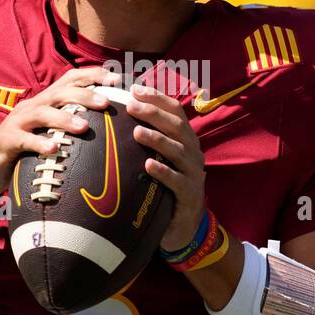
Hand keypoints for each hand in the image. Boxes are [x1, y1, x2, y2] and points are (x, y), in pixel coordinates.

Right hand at [0, 66, 120, 198]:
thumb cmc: (24, 151)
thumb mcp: (47, 133)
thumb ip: (68, 127)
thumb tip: (107, 129)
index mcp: (44, 102)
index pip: (69, 80)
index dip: (92, 76)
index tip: (116, 79)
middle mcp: (32, 107)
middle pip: (59, 93)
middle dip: (84, 95)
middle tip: (106, 103)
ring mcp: (17, 123)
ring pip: (42, 113)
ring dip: (64, 118)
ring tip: (85, 128)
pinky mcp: (6, 141)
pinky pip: (24, 140)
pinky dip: (39, 143)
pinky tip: (54, 151)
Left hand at [127, 83, 205, 251]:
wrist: (182, 225)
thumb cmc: (165, 187)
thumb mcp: (160, 159)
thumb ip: (148, 138)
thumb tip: (120, 113)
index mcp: (186, 140)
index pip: (176, 111)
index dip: (158, 98)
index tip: (135, 89)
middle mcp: (193, 153)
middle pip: (177, 127)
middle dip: (154, 113)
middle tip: (131, 106)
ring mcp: (194, 174)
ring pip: (179, 151)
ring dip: (158, 140)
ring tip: (136, 133)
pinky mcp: (190, 196)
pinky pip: (178, 182)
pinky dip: (164, 173)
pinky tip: (147, 166)